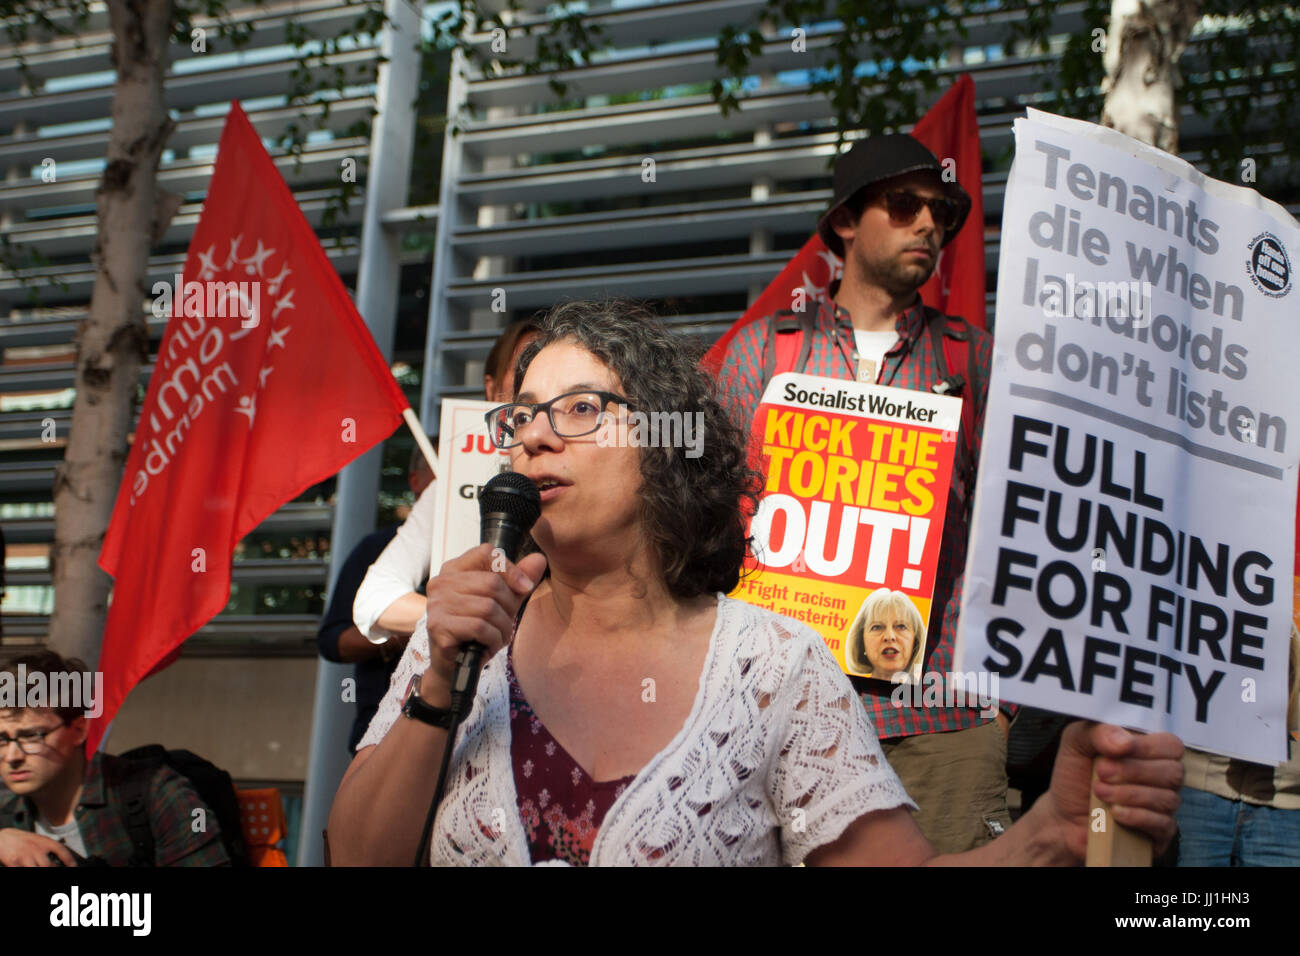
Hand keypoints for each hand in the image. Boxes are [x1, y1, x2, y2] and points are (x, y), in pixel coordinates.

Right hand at [0, 828, 77, 866]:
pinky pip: (22, 871)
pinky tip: (28, 869)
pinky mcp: (14, 863)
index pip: (61, 850)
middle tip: (57, 870)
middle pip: (49, 865)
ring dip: (40, 871)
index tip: (74, 866)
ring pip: (38, 870)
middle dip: (54, 870)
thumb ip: (47, 849)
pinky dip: (27, 872)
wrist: (2, 837)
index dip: (70, 859)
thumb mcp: (37, 840)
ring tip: (40, 869)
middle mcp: (36, 849)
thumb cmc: (21, 839)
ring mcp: (25, 856)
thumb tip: (58, 860)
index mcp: (44, 841)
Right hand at [419, 543, 546, 707]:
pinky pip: (479, 627)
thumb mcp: (504, 602)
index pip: (486, 552)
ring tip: (498, 636)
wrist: (456, 667)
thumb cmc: (478, 631)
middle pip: (491, 583)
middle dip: (509, 607)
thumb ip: (519, 580)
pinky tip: (488, 645)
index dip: (511, 569)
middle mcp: (441, 583)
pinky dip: (493, 639)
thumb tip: (539, 559)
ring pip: (488, 607)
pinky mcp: (438, 626)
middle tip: (506, 623)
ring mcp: (437, 604)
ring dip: (502, 627)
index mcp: (454, 569)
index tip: (525, 588)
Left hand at [1038, 722, 1183, 861]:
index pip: (1171, 746)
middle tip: (1101, 772)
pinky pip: (1163, 825)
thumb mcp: (1076, 743)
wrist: (1062, 816)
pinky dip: (1136, 816)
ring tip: (1099, 792)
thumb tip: (1126, 743)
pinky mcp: (1159, 834)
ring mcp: (1163, 807)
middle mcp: (1162, 778)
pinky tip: (1115, 813)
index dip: (1147, 748)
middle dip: (1134, 771)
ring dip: (1129, 794)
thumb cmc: (1075, 776)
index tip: (1116, 751)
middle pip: (1173, 772)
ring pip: (1168, 798)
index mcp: (1149, 751)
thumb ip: (1098, 732)